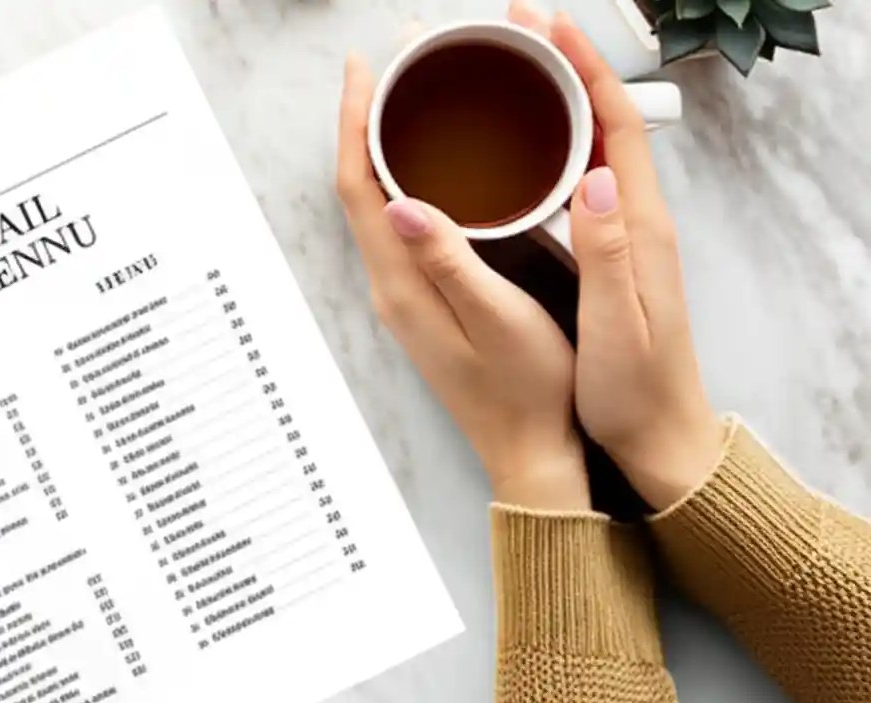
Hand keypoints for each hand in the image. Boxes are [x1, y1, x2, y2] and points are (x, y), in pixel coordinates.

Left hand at [337, 54, 588, 510]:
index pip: (359, 189)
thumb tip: (402, 202)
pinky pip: (400, 225)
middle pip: (359, 188)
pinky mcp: (424, 298)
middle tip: (390, 69)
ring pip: (377, 204)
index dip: (356, 124)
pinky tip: (430, 165)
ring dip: (381, 150)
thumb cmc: (527, 391)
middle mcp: (392, 286)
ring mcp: (405, 293)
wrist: (529, 451)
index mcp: (403, 284)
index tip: (365, 72)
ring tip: (404, 99)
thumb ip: (449, 261)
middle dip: (365, 123)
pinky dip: (404, 181)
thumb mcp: (497, 321)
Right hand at [511, 3, 723, 508]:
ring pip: (588, 144)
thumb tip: (595, 179)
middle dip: (564, 64)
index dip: (585, 69)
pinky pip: (577, 177)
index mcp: (640, 229)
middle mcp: (634, 220)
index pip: (616, 126)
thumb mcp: (620, 326)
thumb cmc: (638, 391)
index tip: (546, 27)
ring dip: (556, 96)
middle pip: (602, 119)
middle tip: (516, 28)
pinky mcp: (602, 252)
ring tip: (513, 66)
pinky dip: (551, 143)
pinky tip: (521, 145)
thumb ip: (608, 253)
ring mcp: (619, 234)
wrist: (660, 436)